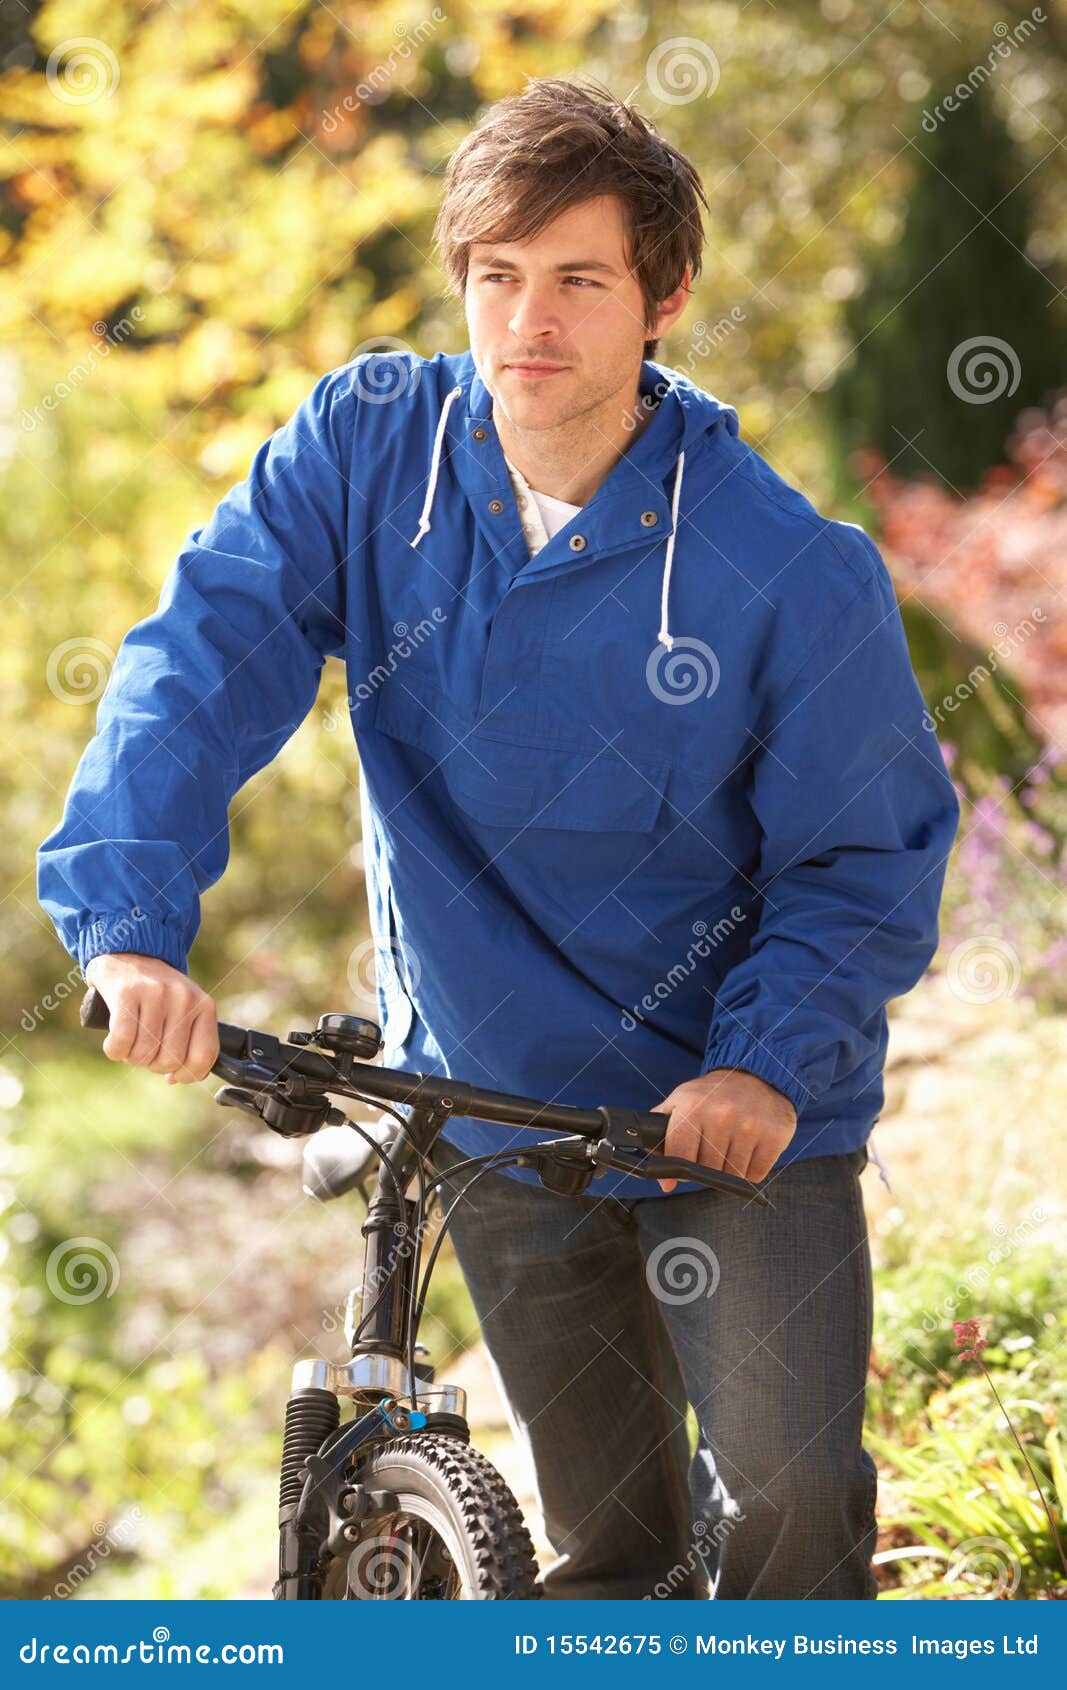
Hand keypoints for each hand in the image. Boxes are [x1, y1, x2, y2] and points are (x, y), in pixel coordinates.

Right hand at [84, 952, 219, 1083]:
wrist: (129, 951)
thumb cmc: (157, 991)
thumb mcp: (185, 1009)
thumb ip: (189, 1040)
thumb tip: (177, 1077)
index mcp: (204, 1005)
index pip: (204, 1056)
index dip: (187, 1075)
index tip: (173, 1075)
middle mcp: (184, 998)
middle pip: (170, 1060)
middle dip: (152, 1064)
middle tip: (145, 1051)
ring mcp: (156, 994)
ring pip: (143, 1053)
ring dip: (131, 1057)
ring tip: (130, 1042)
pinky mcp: (126, 993)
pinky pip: (121, 1041)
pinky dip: (115, 1050)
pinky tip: (114, 1043)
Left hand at [651, 1067, 796, 1192]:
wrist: (756, 1075)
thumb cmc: (713, 1094)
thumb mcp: (680, 1101)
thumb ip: (662, 1136)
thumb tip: (662, 1180)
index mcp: (693, 1107)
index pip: (680, 1158)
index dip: (678, 1170)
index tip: (680, 1171)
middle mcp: (722, 1116)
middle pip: (707, 1170)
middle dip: (707, 1166)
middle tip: (711, 1149)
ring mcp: (751, 1126)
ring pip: (733, 1175)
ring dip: (730, 1169)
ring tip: (730, 1145)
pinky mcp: (774, 1136)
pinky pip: (755, 1174)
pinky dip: (750, 1169)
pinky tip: (748, 1148)